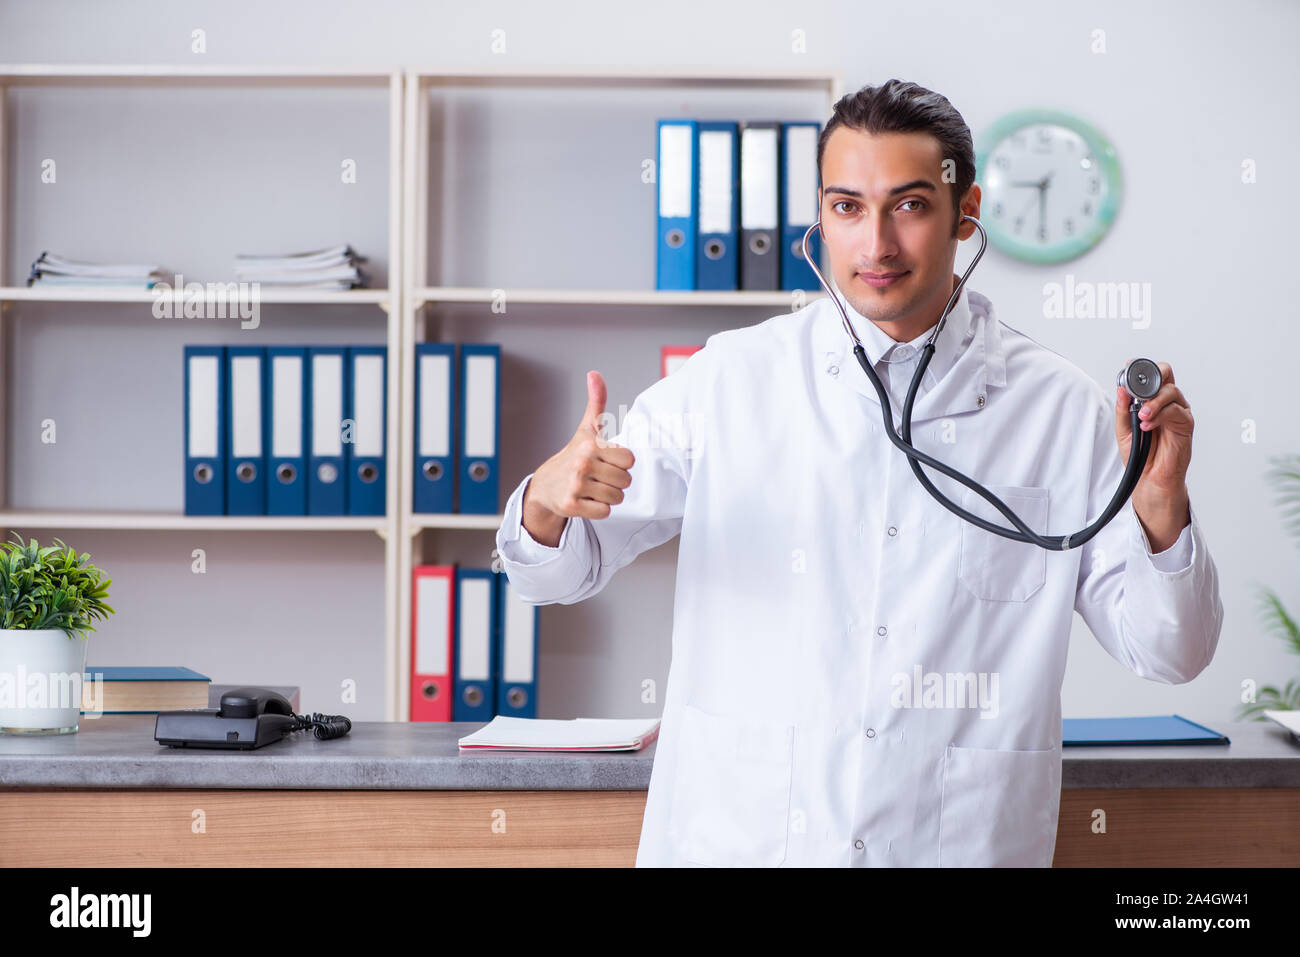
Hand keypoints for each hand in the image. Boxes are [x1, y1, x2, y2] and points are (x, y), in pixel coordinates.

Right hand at [522, 371, 635, 543]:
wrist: (545, 486)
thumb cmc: (573, 455)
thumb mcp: (586, 429)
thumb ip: (596, 402)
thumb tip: (594, 374)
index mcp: (590, 445)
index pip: (630, 459)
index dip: (621, 462)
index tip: (606, 461)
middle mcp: (582, 464)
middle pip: (626, 480)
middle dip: (616, 481)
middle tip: (599, 477)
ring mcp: (576, 486)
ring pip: (617, 497)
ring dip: (609, 496)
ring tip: (593, 488)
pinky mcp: (571, 506)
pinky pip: (604, 512)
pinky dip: (599, 509)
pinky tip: (587, 500)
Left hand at [1115, 359, 1192, 548]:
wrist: (1149, 480)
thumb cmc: (1139, 454)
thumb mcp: (1123, 429)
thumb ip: (1123, 409)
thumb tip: (1121, 389)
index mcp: (1152, 400)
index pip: (1151, 376)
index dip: (1140, 369)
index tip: (1127, 368)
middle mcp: (1167, 402)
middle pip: (1166, 375)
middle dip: (1151, 379)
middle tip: (1137, 393)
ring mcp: (1178, 412)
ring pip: (1171, 391)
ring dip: (1153, 401)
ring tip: (1141, 416)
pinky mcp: (1185, 425)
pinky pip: (1176, 411)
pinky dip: (1161, 414)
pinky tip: (1148, 425)